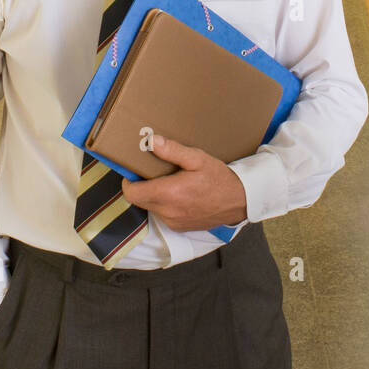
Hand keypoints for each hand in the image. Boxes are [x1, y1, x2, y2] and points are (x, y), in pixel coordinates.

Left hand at [121, 134, 247, 229]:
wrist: (239, 201)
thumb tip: (151, 141)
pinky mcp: (179, 227)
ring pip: (150, 208)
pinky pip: (162, 215)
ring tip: (169, 182)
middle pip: (139, 200)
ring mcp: (173, 221)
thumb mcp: (197, 159)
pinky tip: (178, 195)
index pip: (132, 193)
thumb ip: (172, 151)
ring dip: (153, 196)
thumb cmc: (219, 178)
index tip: (134, 171)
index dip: (129, 182)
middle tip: (153, 173)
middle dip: (141, 186)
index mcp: (169, 193)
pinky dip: (164, 205)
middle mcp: (168, 211)